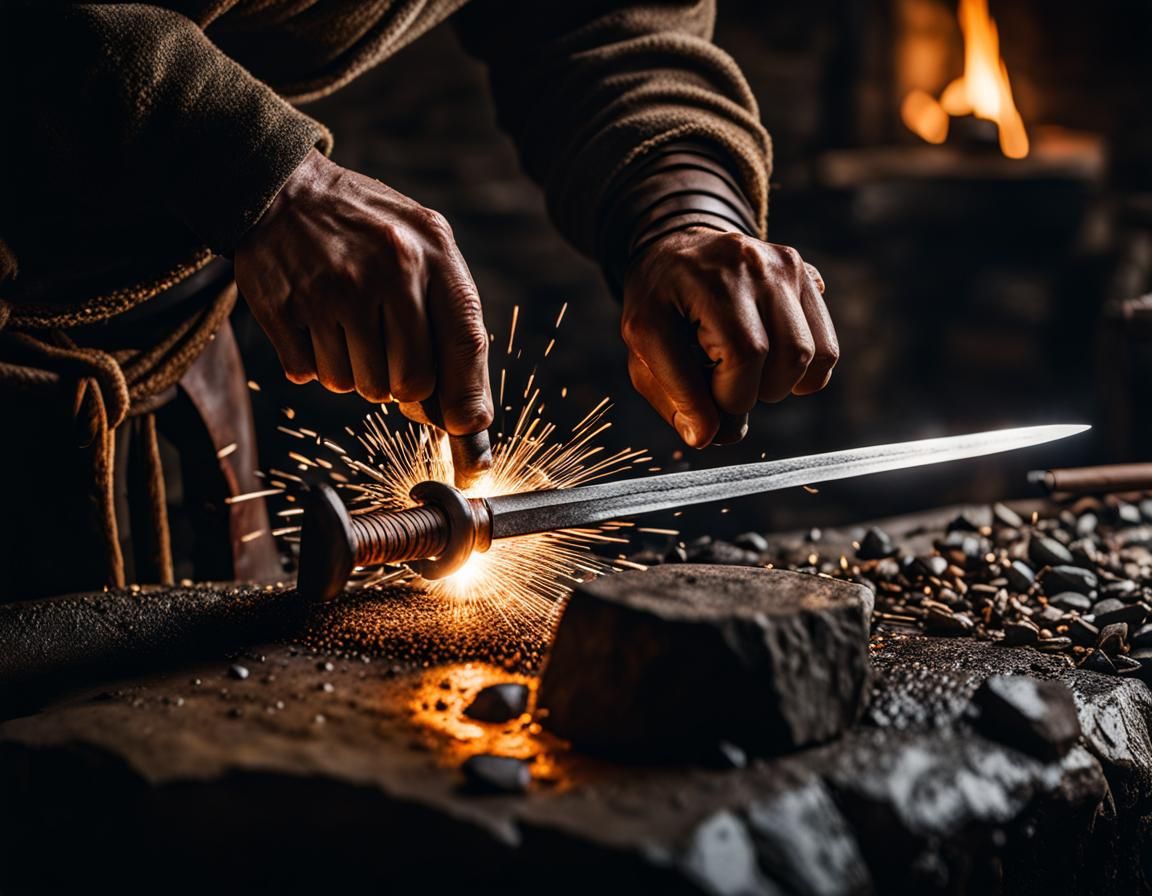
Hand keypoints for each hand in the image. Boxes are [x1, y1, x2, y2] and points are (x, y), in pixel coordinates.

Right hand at [234, 149, 493, 481]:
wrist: (282, 189)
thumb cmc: (367, 229)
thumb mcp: (425, 245)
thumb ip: (452, 318)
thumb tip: (469, 414)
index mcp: (429, 254)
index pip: (464, 343)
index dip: (467, 397)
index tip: (467, 428)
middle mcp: (386, 272)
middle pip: (409, 382)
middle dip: (400, 383)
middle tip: (385, 351)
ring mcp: (331, 291)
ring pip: (356, 385)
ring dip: (353, 371)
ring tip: (345, 322)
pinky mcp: (284, 308)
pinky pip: (309, 374)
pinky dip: (312, 361)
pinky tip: (313, 320)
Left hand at [621, 228, 837, 447]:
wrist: (677, 247)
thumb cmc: (658, 301)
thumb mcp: (643, 342)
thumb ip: (672, 392)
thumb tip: (708, 436)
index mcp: (710, 278)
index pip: (746, 356)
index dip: (730, 396)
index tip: (707, 400)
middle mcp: (756, 265)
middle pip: (788, 357)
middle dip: (756, 392)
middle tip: (725, 385)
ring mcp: (787, 267)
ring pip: (814, 354)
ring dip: (782, 384)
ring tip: (748, 375)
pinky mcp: (806, 276)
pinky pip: (826, 345)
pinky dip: (804, 372)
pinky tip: (770, 363)